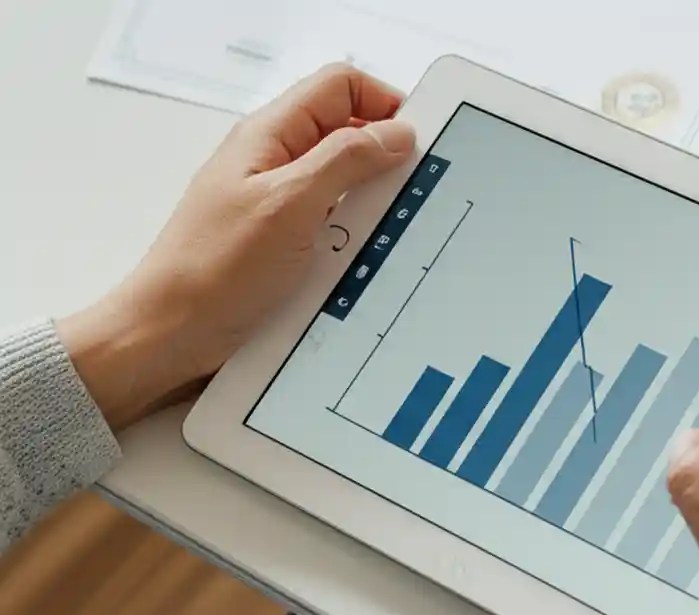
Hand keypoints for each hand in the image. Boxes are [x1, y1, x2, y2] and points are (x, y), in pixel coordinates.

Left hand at [58, 64, 415, 428]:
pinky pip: (332, 218)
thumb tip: (396, 133)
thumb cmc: (214, 270)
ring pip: (343, 178)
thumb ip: (345, 160)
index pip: (340, 86)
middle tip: (405, 192)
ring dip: (368, 201)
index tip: (417, 143)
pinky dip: (352, 231)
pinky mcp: (281, 236)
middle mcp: (273, 158)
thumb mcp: (290, 205)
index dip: (384, 102)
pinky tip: (356, 257)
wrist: (170, 334)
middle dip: (382, 156)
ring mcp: (276, 198)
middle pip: (345, 130)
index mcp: (269, 134)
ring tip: (375, 231)